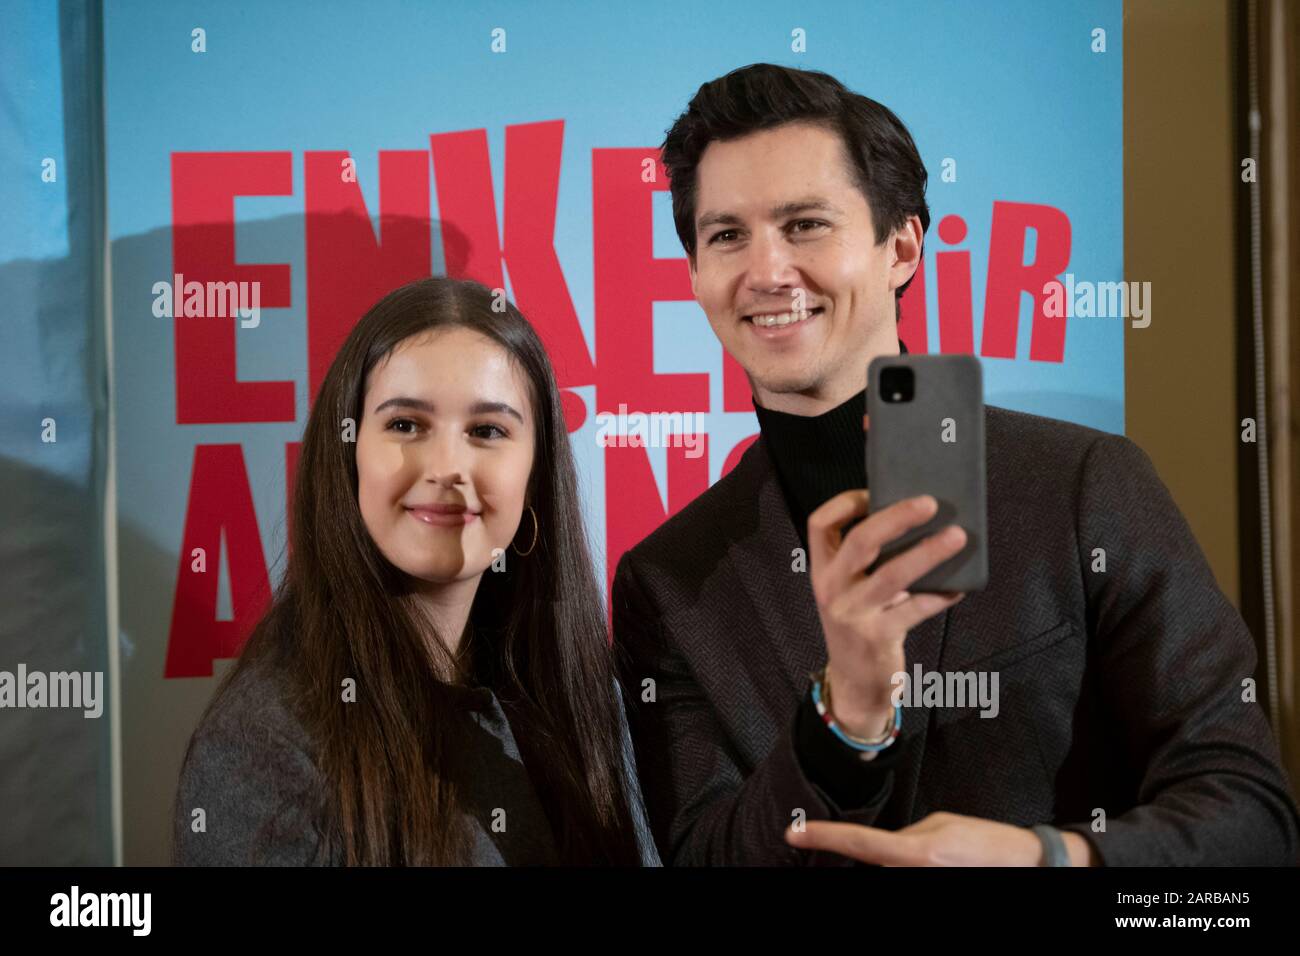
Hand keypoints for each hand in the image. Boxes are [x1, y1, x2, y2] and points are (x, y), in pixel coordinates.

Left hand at [784, 812, 1095, 865]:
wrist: (1029, 867)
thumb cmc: (989, 846)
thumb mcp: (942, 827)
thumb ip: (906, 835)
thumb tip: (887, 843)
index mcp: (916, 852)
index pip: (859, 842)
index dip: (823, 836)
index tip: (794, 832)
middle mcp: (914, 875)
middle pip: (874, 866)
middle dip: (882, 855)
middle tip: (921, 850)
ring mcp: (924, 890)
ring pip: (890, 873)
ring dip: (899, 864)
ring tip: (942, 858)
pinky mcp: (932, 896)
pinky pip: (904, 876)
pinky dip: (909, 868)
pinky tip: (944, 864)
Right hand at [808, 477, 966, 736]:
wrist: (855, 680)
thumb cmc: (860, 621)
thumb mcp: (849, 588)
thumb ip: (867, 559)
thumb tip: (916, 518)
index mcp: (822, 569)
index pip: (819, 524)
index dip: (845, 502)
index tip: (873, 492)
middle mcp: (831, 588)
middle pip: (860, 541)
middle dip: (896, 517)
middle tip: (930, 503)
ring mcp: (853, 613)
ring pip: (892, 575)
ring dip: (928, 553)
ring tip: (958, 536)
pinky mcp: (878, 636)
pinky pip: (916, 609)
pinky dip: (941, 595)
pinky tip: (960, 586)